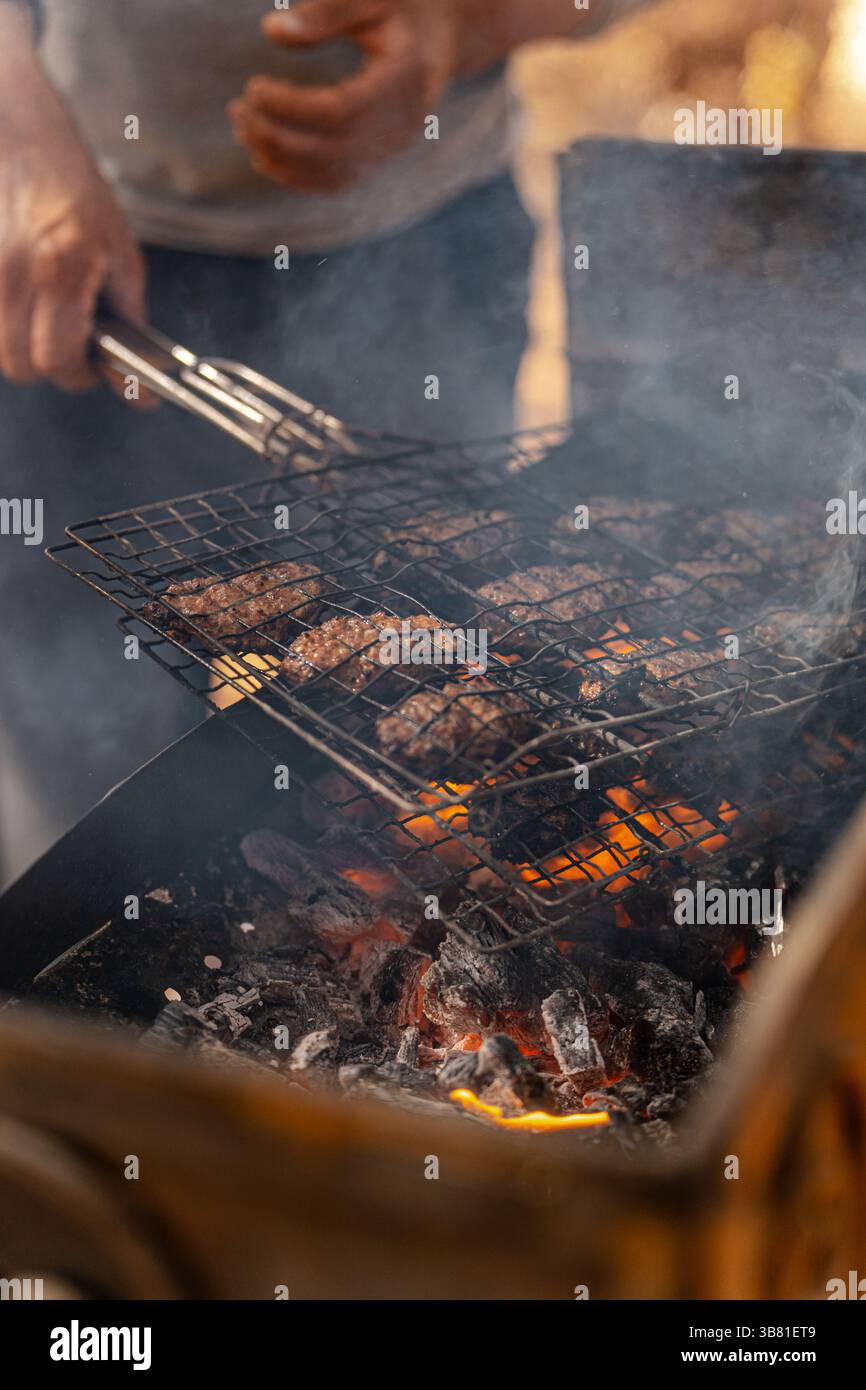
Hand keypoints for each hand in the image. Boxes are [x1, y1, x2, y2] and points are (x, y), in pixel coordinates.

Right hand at [0, 24, 145, 390]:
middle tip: (69, 347)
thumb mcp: (121, 255)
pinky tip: (22, 304)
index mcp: (62, 268)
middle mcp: (15, 271)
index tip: (90, 369)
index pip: (57, 359)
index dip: (77, 375)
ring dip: (22, 348)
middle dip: (49, 366)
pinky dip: (3, 326)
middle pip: (20, 365)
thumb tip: (140, 393)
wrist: (21, 138)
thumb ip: (128, 323)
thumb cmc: (76, 193)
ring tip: (45, 320)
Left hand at [228, 0, 465, 193]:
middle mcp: (404, 122)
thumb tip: (270, 31)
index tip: (252, 88)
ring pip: (333, 172)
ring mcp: (394, 146)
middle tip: (236, 111)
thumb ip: (324, 12)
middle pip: (334, 149)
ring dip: (282, 160)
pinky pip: (337, 180)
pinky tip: (264, 155)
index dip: (292, 108)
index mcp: (405, 80)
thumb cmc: (404, 4)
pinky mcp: (381, 156)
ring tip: (242, 129)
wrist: (442, 35)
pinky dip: (298, 175)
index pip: (341, 112)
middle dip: (279, 137)